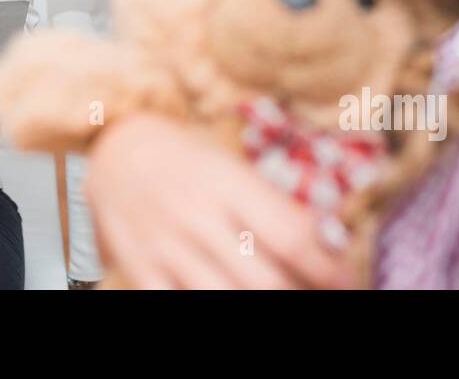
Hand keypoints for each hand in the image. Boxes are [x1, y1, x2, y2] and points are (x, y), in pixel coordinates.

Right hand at [85, 112, 354, 288]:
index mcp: (226, 182)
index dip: (326, 267)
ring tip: (281, 294)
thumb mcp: (231, 165)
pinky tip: (229, 298)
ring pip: (227, 299)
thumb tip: (326, 244)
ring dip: (266, 305)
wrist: (114, 150)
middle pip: (266, 279)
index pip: (291, 236)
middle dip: (301, 293)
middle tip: (318, 292)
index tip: (344, 279)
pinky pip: (180, 306)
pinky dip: (210, 308)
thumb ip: (273, 203)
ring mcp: (165, 247)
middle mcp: (196, 216)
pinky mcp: (140, 270)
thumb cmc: (186, 157)